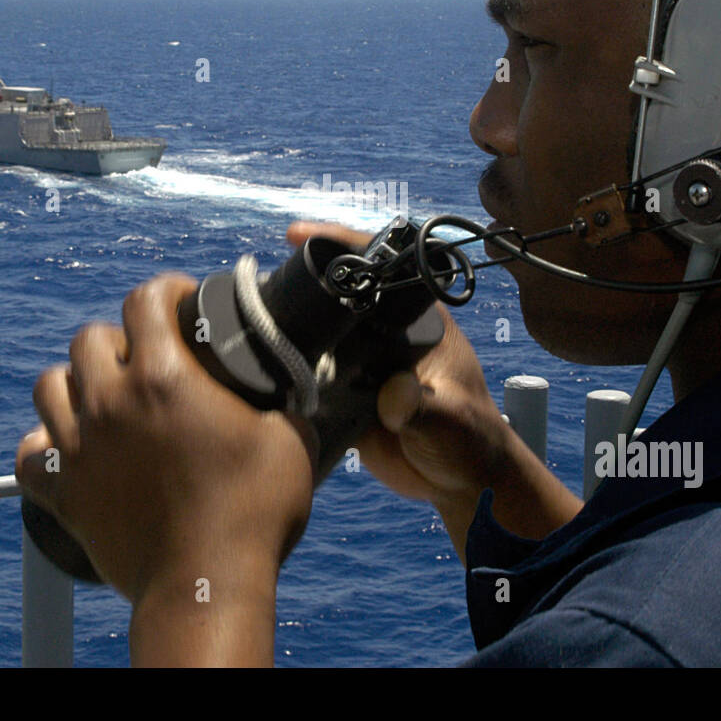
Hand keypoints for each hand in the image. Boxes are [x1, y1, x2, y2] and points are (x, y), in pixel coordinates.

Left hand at [15, 273, 316, 663]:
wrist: (205, 584)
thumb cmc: (251, 514)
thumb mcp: (289, 442)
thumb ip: (285, 404)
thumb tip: (291, 393)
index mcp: (164, 376)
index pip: (144, 299)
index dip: (164, 290)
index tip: (179, 301)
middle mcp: (111, 402)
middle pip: (88, 337)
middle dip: (117, 338)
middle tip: (144, 356)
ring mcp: (80, 447)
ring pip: (49, 386)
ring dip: (75, 382)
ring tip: (103, 396)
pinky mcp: (64, 492)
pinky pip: (30, 457)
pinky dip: (45, 449)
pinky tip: (70, 451)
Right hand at [287, 221, 581, 554]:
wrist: (460, 484)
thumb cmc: (470, 442)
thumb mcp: (450, 420)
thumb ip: (423, 407)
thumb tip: (393, 397)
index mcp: (420, 321)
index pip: (380, 268)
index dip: (341, 246)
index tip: (299, 235)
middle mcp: (389, 334)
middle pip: (341, 296)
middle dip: (303, 286)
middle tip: (261, 284)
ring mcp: (366, 364)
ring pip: (322, 335)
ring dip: (292, 329)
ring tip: (251, 321)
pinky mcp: (348, 395)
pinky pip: (313, 376)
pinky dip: (290, 371)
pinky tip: (260, 368)